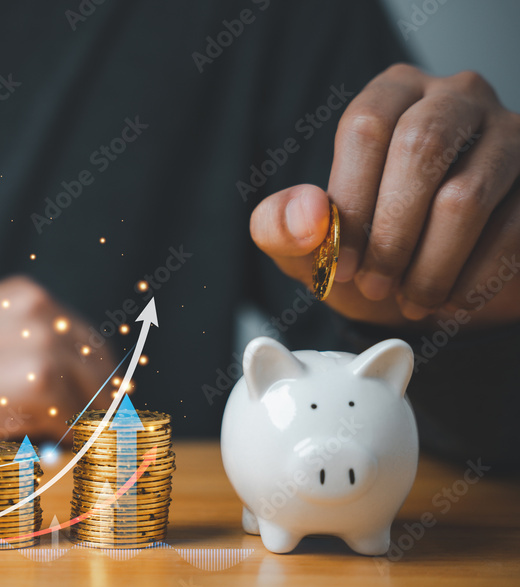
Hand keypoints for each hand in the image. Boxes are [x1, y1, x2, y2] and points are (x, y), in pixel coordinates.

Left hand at [252, 64, 519, 329]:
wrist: (434, 287)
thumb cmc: (367, 251)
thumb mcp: (310, 244)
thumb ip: (281, 226)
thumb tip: (307, 213)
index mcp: (392, 95)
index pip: (365, 127)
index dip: (347, 202)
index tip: (339, 264)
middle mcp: (454, 97)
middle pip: (420, 148)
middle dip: (390, 234)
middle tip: (375, 286)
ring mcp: (509, 133)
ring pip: (467, 195)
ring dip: (431, 265)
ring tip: (411, 300)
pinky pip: (513, 229)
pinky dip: (474, 277)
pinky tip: (452, 299)